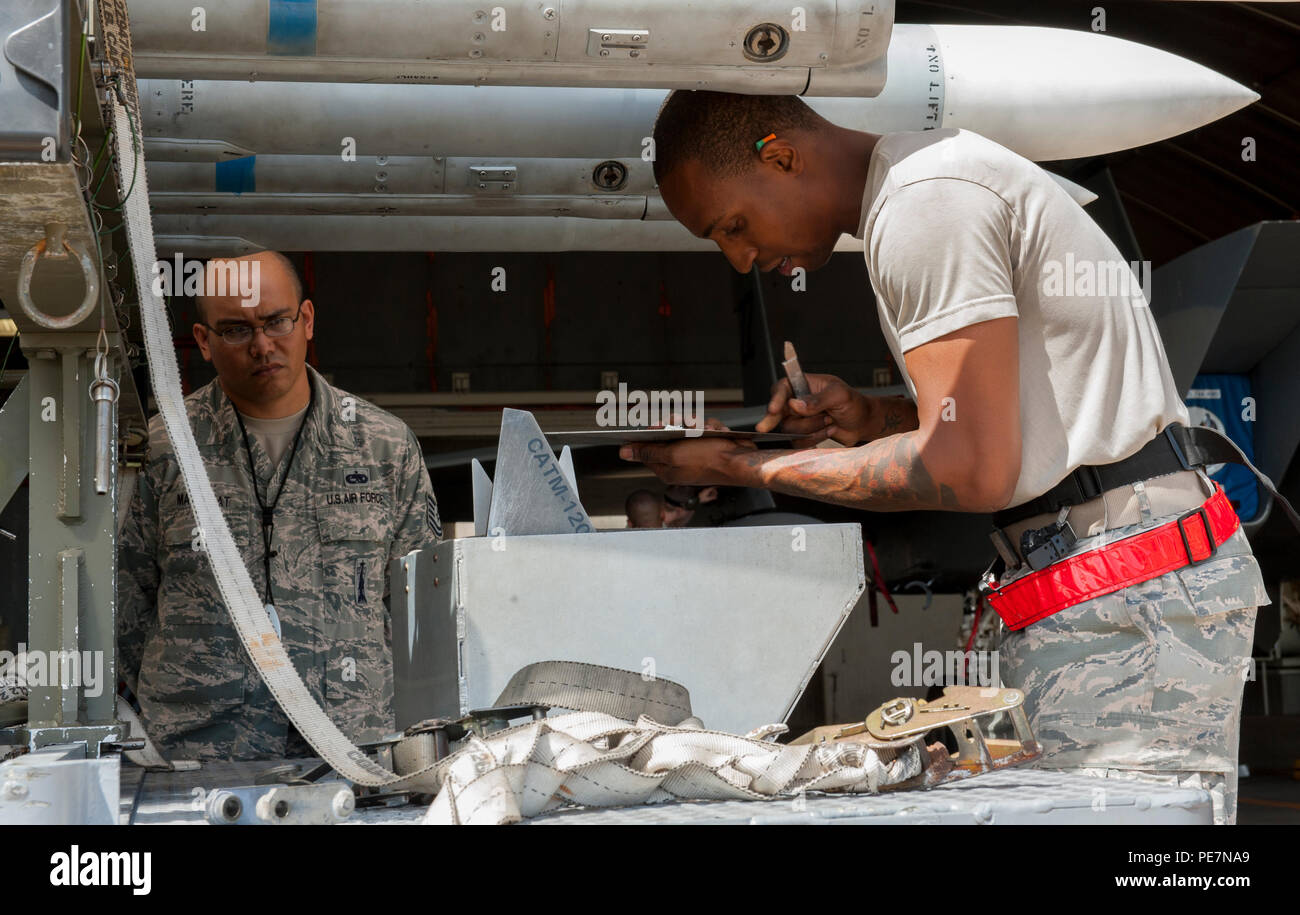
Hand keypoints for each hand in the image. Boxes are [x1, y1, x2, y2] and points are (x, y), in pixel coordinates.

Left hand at [618, 435, 756, 485]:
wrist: (742, 461)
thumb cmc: (709, 460)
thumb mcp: (673, 455)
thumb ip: (648, 452)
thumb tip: (623, 452)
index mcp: (665, 468)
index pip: (645, 449)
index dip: (649, 434)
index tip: (657, 426)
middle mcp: (678, 461)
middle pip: (666, 435)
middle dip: (677, 425)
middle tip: (689, 426)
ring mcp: (694, 453)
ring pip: (686, 428)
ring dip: (698, 425)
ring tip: (709, 432)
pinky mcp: (708, 446)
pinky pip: (704, 429)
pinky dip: (712, 429)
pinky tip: (719, 434)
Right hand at [755, 373, 876, 445]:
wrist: (863, 423)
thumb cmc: (853, 403)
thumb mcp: (839, 395)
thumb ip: (817, 399)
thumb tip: (795, 404)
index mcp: (803, 384)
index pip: (783, 388)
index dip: (775, 398)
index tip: (774, 409)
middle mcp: (797, 400)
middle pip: (777, 410)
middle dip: (771, 419)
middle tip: (763, 428)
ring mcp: (798, 418)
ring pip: (789, 428)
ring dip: (810, 428)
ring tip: (828, 421)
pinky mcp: (802, 434)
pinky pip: (797, 440)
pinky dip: (814, 438)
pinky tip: (828, 431)